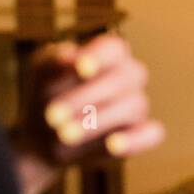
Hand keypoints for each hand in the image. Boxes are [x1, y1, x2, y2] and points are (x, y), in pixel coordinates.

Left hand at [15, 33, 165, 170]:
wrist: (44, 139)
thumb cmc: (47, 97)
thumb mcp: (41, 73)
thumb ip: (55, 62)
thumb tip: (76, 60)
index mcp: (109, 55)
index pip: (114, 48)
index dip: (101, 57)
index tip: (82, 69)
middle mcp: (130, 77)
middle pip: (122, 79)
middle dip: (86, 97)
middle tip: (52, 115)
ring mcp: (138, 106)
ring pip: (133, 106)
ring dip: (97, 121)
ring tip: (65, 135)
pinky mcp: (142, 134)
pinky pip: (152, 134)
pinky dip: (134, 139)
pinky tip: (113, 145)